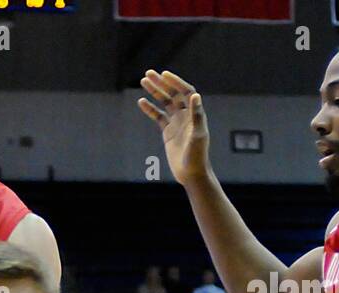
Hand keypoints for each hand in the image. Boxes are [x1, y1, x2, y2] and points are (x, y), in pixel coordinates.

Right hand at [137, 70, 209, 186]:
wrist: (191, 172)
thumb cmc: (197, 155)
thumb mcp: (198, 134)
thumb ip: (197, 115)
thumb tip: (195, 96)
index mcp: (194, 113)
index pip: (185, 91)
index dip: (175, 82)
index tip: (164, 74)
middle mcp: (186, 115)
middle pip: (173, 94)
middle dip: (161, 83)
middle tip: (148, 73)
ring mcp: (176, 122)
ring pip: (164, 103)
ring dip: (155, 92)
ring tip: (143, 82)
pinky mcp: (168, 132)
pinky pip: (158, 117)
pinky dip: (150, 109)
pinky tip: (141, 101)